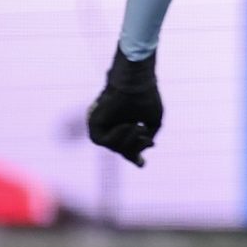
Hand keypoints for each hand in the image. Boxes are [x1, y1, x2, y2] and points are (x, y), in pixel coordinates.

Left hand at [87, 47, 162, 166]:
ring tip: (137, 126)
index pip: (127, 145)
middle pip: (121, 149)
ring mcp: (103, 125)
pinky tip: (127, 124)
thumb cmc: (146, 96)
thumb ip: (147, 138)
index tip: (142, 164)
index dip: (134, 156)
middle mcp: (112, 125)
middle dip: (133, 148)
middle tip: (144, 136)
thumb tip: (144, 148)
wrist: (136, 82)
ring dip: (128, 141)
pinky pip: (103, 141)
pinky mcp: (93, 124)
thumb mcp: (154, 121)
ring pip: (114, 148)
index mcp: (125, 123)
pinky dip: (117, 136)